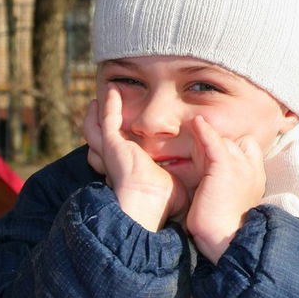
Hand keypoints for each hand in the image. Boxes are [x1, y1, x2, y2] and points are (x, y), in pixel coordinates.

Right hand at [84, 87, 186, 231]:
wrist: (149, 205)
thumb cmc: (164, 204)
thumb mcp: (177, 186)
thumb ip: (185, 180)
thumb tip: (201, 181)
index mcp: (128, 175)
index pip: (118, 159)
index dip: (118, 148)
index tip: (126, 138)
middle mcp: (117, 163)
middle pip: (100, 142)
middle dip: (98, 128)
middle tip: (100, 111)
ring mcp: (113, 153)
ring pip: (97, 129)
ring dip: (98, 113)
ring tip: (101, 98)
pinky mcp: (113, 144)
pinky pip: (108, 119)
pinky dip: (109, 105)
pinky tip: (112, 91)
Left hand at [184, 115, 267, 263]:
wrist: (227, 239)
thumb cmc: (223, 231)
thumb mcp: (230, 205)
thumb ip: (224, 189)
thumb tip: (209, 187)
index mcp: (255, 179)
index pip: (249, 151)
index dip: (234, 150)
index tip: (216, 156)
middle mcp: (252, 170)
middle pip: (237, 144)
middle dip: (220, 146)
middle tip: (199, 150)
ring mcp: (241, 166)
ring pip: (225, 142)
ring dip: (208, 141)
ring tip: (192, 134)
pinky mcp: (225, 167)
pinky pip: (214, 141)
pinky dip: (205, 131)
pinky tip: (196, 122)